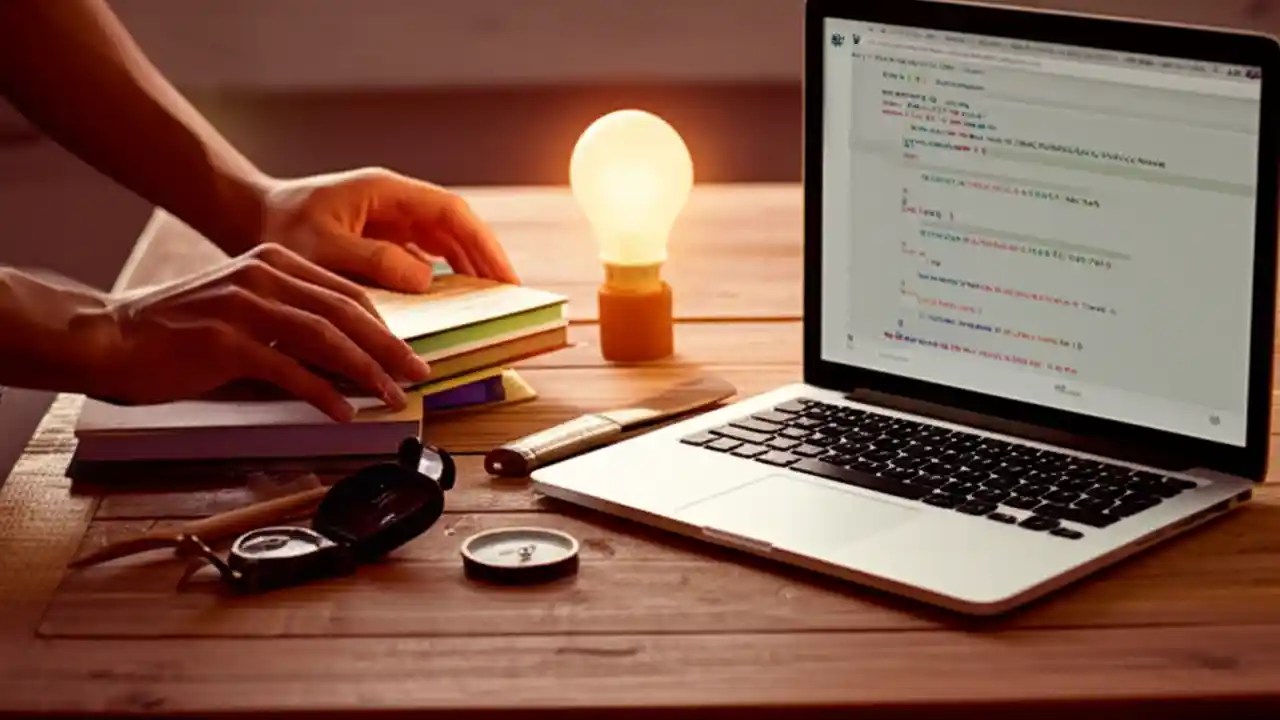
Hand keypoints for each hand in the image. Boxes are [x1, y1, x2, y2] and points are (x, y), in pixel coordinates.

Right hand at [86, 244, 431, 420]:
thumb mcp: (242, 305)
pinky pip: (287, 369)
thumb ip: (289, 318)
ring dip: (365, 371)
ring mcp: (243, 306)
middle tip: (418, 374)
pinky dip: (321, 392)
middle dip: (388, 348)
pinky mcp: (224, 342)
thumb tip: (343, 353)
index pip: (345, 292)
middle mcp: (262, 275)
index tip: (408, 353)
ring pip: (324, 339)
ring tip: (390, 396)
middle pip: (344, 313)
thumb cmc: (178, 330)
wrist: (112, 337)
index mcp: (273, 261)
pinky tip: (343, 411)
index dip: (384, 325)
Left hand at [257, 167, 519, 292]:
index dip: (484, 244)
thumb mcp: (324, 248)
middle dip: (483, 259)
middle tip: (509, 296)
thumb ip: (376, 261)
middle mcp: (393, 201)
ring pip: (441, 242)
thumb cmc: (277, 229)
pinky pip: (419, 255)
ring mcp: (387, 219)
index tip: (504, 277)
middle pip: (454, 227)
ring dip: (464, 269)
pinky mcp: (377, 237)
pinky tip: (446, 302)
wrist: (244, 218)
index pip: (452, 213)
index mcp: (385, 192)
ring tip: (486, 301)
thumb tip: (427, 278)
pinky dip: (438, 276)